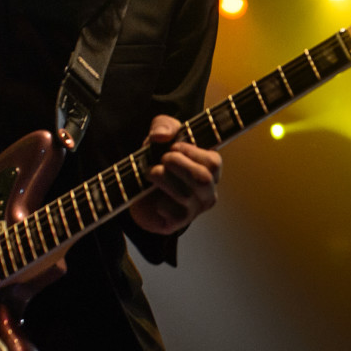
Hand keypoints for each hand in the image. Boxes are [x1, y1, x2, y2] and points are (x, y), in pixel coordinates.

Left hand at [128, 115, 222, 234]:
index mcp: (210, 170)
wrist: (137, 191)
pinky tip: (155, 198)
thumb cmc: (156, 162)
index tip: (174, 146)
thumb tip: (162, 135)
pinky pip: (172, 212)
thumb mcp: (159, 137)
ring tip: (151, 173)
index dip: (192, 152)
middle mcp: (207, 191)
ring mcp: (195, 209)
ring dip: (162, 178)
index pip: (213, 162)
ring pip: (185, 194)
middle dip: (177, 164)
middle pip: (202, 178)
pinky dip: (159, 202)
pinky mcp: (178, 224)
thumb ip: (163, 126)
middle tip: (163, 159)